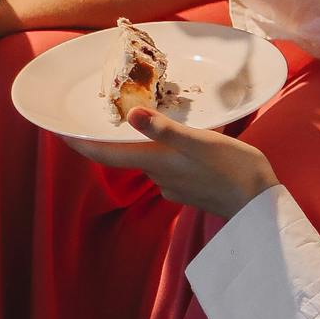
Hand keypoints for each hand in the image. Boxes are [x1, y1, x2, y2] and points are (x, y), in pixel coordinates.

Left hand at [67, 109, 278, 215]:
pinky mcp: (189, 187)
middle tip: (102, 113)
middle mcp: (158, 176)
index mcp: (156, 162)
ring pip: (148, 159)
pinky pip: (168, 165)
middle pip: (124, 155)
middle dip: (112, 138)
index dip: (80, 143)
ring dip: (142, 143)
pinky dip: (165, 151)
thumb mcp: (200, 142)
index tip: (58, 132)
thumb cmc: (234, 169)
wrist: (261, 205)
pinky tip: (179, 140)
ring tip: (143, 118)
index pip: (106, 154)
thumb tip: (131, 115)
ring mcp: (174, 184)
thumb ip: (165, 130)